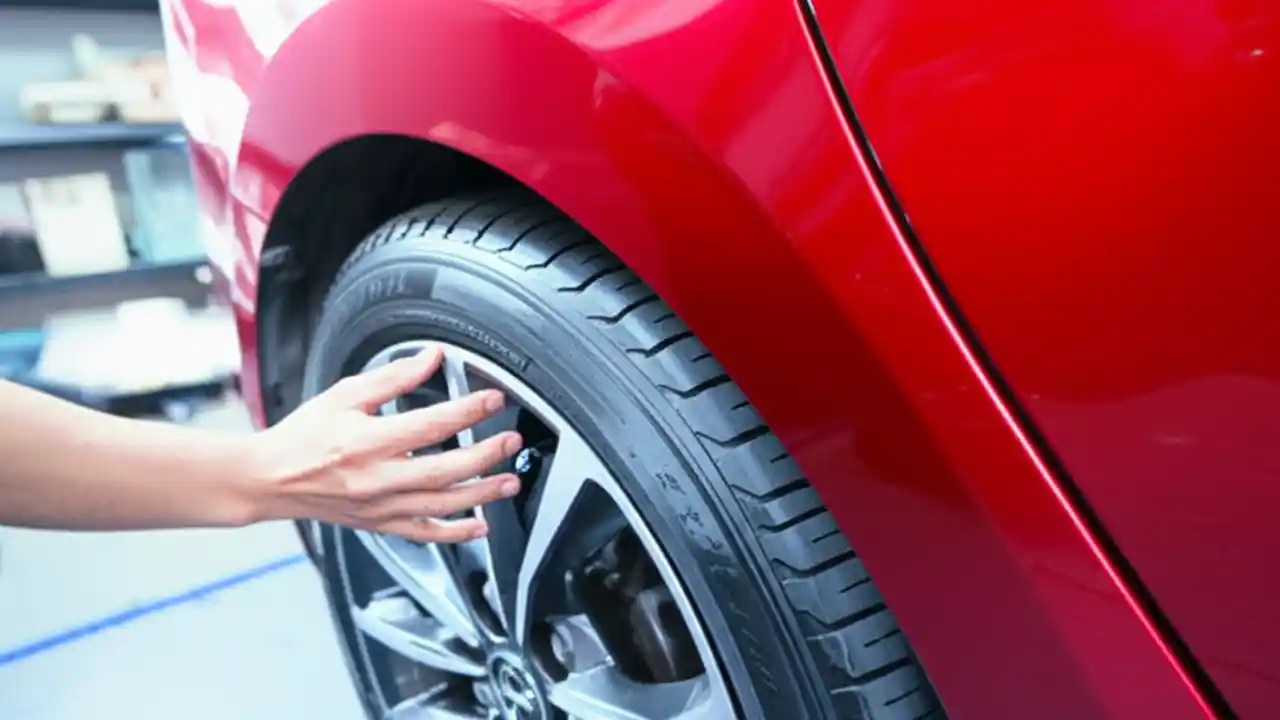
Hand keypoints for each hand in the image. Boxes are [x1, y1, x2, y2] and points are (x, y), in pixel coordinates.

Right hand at [245, 346, 520, 541]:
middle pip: (443, 470)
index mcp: (367, 442)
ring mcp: (379, 507)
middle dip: (485, 456)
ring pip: (441, 506)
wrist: (269, 479)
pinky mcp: (379, 524)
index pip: (429, 425)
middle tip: (511, 441)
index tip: (492, 399)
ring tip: (509, 482)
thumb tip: (430, 358)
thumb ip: (392, 377)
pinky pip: (423, 534)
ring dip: (481, 495)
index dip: (467, 410)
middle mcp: (376, 479)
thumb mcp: (344, 394)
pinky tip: (479, 528)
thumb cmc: (303, 436)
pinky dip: (455, 534)